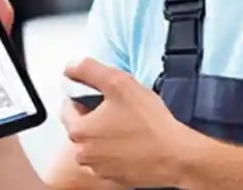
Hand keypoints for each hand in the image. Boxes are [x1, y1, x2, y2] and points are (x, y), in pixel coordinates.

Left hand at [61, 58, 199, 187]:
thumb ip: (90, 70)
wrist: (175, 156)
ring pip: (96, 144)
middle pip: (82, 127)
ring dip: (106, 134)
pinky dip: (118, 150)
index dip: (83, 96)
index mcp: (79, 131)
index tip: (102, 95)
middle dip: (96, 116)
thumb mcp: (118, 83)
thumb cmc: (148, 123)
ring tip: (129, 126)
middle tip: (120, 109)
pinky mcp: (115, 177)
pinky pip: (110, 159)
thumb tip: (71, 66)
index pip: (67, 108)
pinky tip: (134, 142)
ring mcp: (99, 169)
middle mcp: (84, 154)